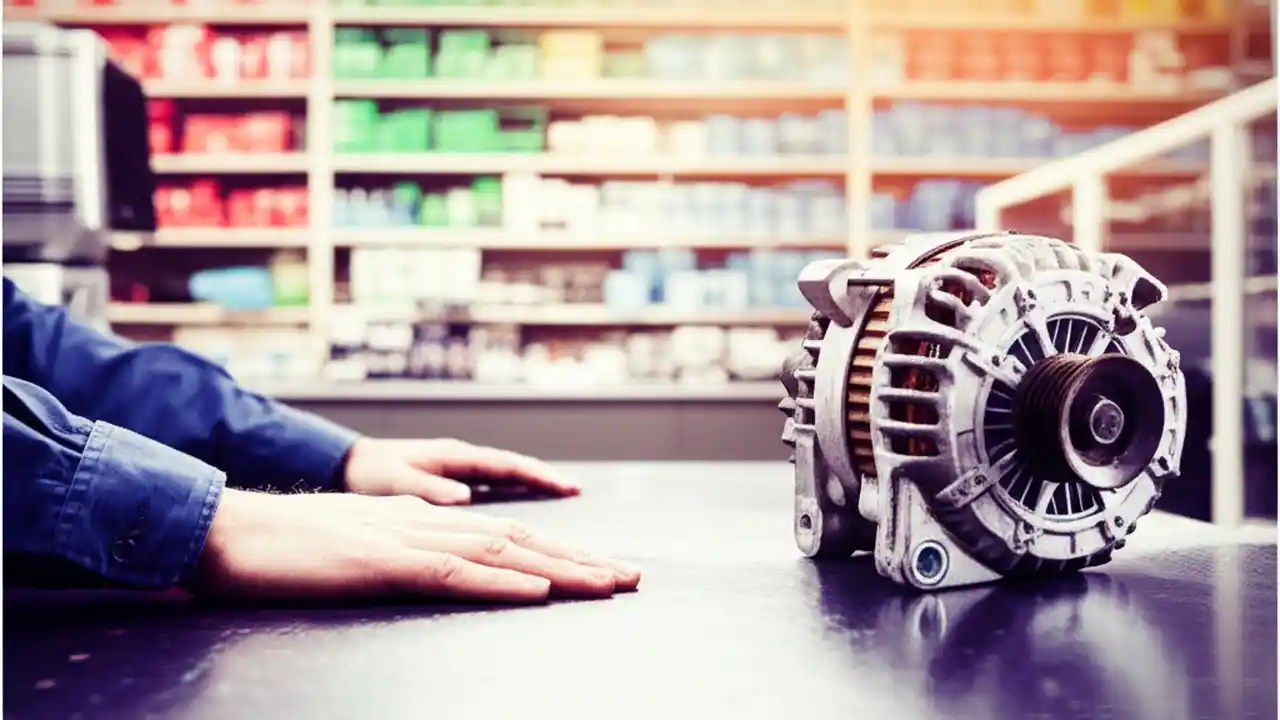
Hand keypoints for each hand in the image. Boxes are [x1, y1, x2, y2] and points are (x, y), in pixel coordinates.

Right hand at [194, 489, 639, 601]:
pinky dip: (501, 581)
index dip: (559, 551)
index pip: (505, 534)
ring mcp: (407, 539)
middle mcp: (426, 521)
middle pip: (520, 538)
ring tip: (608, 584)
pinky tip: (537, 590)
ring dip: (561, 569)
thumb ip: (400, 549)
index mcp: (423, 518)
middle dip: (582, 558)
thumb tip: (439, 562)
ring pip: (502, 552)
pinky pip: (453, 573)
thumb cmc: (286, 547)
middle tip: (633, 578)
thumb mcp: (358, 544)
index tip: (603, 569)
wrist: (230, 530)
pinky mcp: (383, 564)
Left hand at [343, 438, 580, 505]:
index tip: (569, 488)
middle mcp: (464, 459)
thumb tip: (465, 498)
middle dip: (549, 480)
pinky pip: (494, 485)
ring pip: (508, 477)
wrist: (344, 463)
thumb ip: (429, 490)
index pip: (508, 465)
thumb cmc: (368, 474)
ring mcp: (461, 468)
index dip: (540, 477)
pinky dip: (516, 492)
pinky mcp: (453, 480)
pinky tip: (528, 505)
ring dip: (536, 486)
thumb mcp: (396, 482)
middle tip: (581, 493)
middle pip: (517, 469)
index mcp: (455, 456)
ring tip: (566, 496)